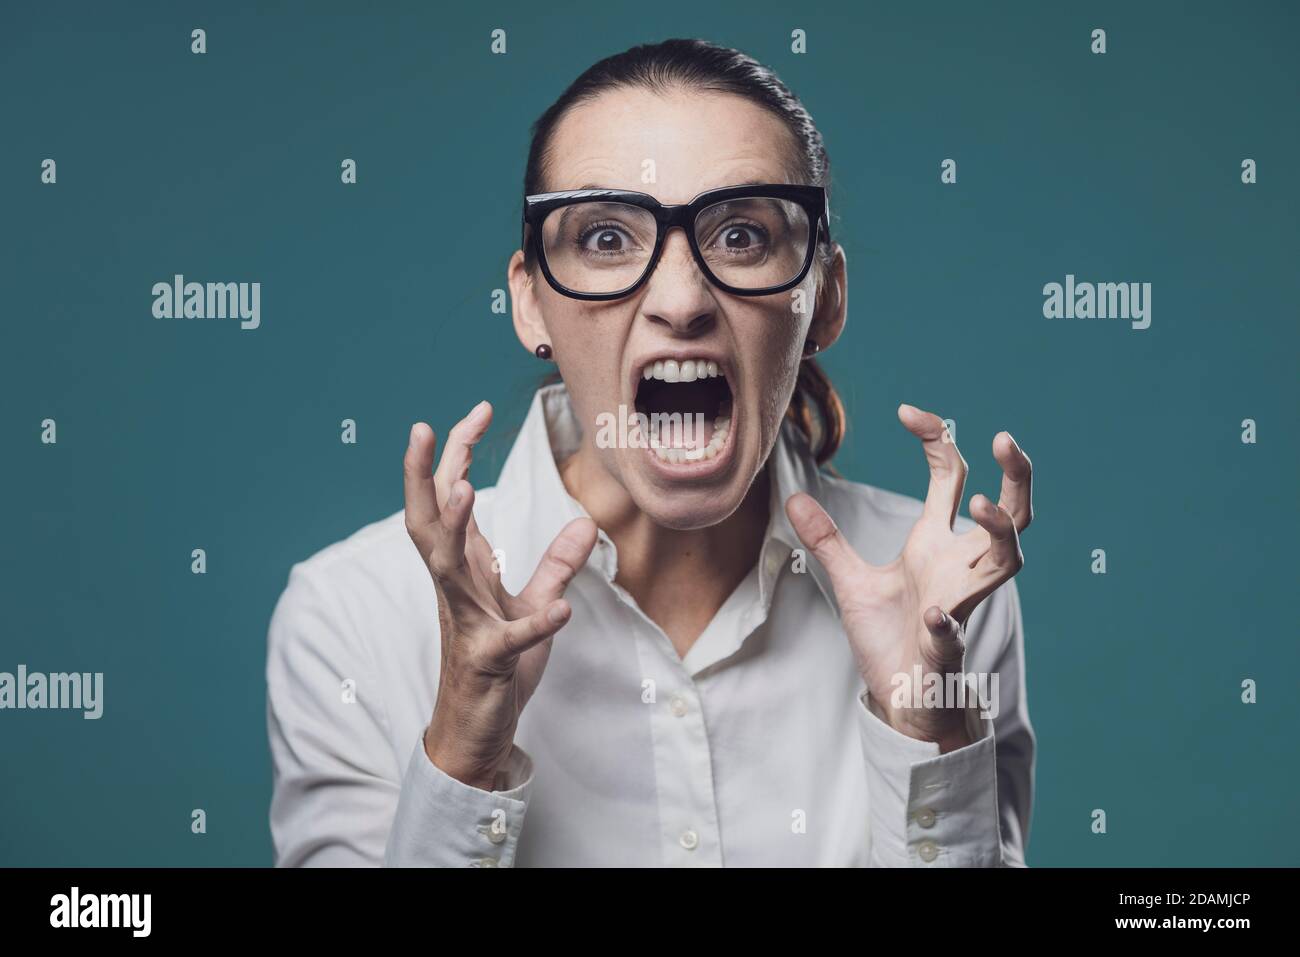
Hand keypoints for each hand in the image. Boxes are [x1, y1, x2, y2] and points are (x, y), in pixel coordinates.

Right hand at [404, 400, 596, 789]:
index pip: (450, 499)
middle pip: (426, 522)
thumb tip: (584, 521)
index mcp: (465, 569)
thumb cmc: (498, 666)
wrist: (478, 730)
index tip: (477, 408)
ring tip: (465, 490)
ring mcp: (466, 622)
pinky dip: (534, 624)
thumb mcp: (533, 604)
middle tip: (423, 428)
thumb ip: (557, 564)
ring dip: (454, 530)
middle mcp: (456, 587)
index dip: (458, 453)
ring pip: (447, 569)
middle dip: (421, 475)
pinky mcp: (487, 660)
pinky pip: (509, 639)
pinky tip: (562, 610)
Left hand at [786, 404, 1032, 751]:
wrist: (899, 695)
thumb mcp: (851, 581)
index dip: (938, 440)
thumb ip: (828, 540)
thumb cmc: (889, 636)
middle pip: (1010, 512)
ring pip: (1006, 561)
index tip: (909, 413)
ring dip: (999, 532)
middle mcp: (958, 566)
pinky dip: (944, 624)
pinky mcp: (943, 647)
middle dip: (1015, 476)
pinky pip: (952, 631)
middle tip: (1005, 440)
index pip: (951, 478)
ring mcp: (958, 603)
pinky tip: (932, 615)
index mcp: (935, 544)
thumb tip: (794, 499)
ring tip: (981, 504)